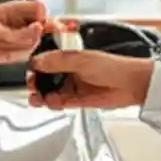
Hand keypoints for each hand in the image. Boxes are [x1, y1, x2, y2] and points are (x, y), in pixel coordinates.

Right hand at [26, 49, 153, 109]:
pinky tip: (49, 102)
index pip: (47, 59)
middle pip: (46, 77)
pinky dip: (52, 103)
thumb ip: (58, 61)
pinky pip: (60, 102)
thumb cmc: (113, 67)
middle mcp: (70, 70)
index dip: (36, 64)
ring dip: (42, 94)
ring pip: (51, 90)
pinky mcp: (78, 100)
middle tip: (31, 85)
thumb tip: (36, 61)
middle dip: (36, 82)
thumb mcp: (81, 60)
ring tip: (36, 98)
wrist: (132, 85)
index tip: (28, 69)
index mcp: (70, 56)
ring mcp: (74, 85)